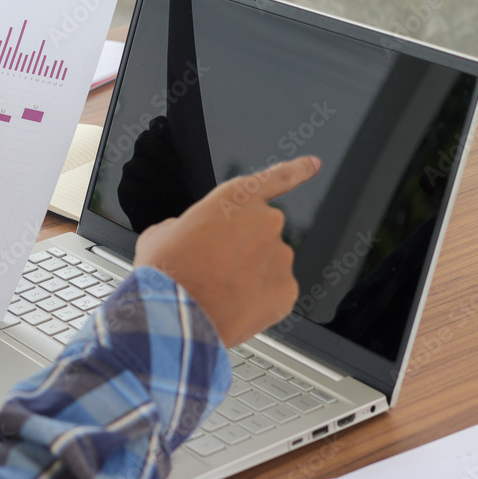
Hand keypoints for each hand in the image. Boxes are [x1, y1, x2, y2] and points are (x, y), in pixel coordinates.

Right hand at [133, 156, 321, 346]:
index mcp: (235, 198)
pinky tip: (233, 308)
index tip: (314, 164)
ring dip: (249, 277)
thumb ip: (188, 225)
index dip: (297, 170)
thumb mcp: (163, 233)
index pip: (276, 177)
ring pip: (269, 266)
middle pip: (262, 233)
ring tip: (218, 293)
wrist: (175, 314)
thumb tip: (191, 237)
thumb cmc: (166, 272)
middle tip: (216, 270)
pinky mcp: (287, 291)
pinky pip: (275, 294)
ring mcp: (280, 256)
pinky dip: (258, 302)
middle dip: (245, 250)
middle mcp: (265, 221)